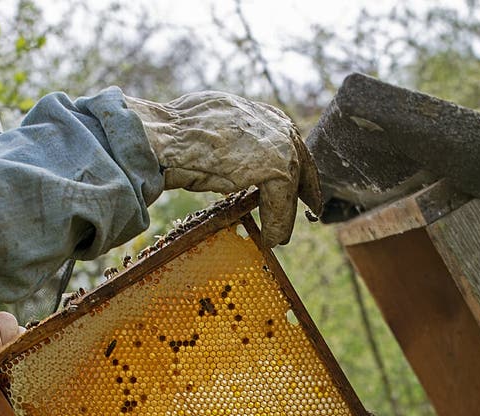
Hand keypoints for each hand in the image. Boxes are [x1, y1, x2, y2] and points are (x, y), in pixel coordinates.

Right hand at [126, 91, 321, 246]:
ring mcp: (277, 143)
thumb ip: (232, 143)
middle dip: (306, 185)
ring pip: (290, 184)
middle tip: (314, 206)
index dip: (295, 161)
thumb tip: (233, 162)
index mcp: (255, 111)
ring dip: (285, 213)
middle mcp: (272, 122)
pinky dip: (277, 223)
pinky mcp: (275, 167)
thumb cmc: (174, 138)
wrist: (165, 138)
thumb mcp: (211, 135)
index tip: (301, 179)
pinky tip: (274, 239)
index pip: (285, 137)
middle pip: (299, 158)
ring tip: (282, 236)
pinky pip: (282, 202)